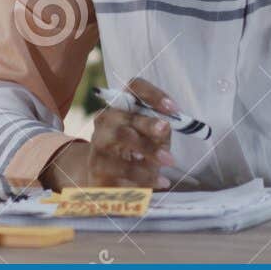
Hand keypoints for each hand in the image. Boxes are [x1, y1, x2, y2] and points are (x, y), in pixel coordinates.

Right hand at [40, 78, 176, 189]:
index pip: (135, 87)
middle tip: (165, 130)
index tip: (173, 108)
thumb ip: (160, 132)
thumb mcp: (153, 140)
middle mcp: (106, 120)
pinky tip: (160, 182)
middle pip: (124, 115)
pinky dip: (144, 177)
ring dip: (147, 150)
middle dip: (147, 123)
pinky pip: (120, 170)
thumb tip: (165, 126)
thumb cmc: (135, 153)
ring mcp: (98, 143)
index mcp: (123, 106)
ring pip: (120, 139)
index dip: (154, 94)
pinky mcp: (96, 168)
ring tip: (169, 161)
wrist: (105, 179)